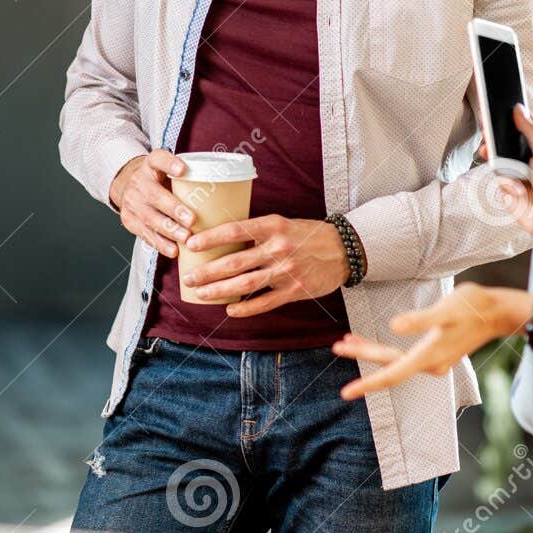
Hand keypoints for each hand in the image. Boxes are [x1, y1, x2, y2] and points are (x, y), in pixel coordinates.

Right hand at [109, 149, 194, 258]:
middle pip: (155, 195)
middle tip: (192, 220)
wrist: (128, 187)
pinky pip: (144, 233)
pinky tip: (173, 250)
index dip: (169, 164)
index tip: (183, 170)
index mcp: (151, 164)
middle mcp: (139, 181)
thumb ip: (188, 176)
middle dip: (174, 209)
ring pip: (149, 217)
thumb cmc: (159, 180)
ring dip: (169, 229)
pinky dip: (160, 243)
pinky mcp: (128, 219)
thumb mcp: (167, 169)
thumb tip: (228, 188)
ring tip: (186, 238)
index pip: (158, 159)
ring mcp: (131, 201)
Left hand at [180, 216, 347, 315]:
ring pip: (245, 284)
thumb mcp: (282, 223)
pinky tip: (229, 310)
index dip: (211, 238)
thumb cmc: (306, 234)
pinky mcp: (295, 291)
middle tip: (188, 277)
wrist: (343, 250)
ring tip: (201, 293)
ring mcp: (286, 271)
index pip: (234, 231)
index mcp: (272, 226)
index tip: (191, 244)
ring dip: (220, 290)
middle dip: (208, 271)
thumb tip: (222, 240)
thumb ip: (257, 232)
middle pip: (235, 262)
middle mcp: (278, 248)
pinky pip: (265, 302)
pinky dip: (245, 308)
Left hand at [332, 283, 531, 398]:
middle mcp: (431, 364)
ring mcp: (434, 361)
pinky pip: (403, 357)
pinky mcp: (436, 353)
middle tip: (336, 347)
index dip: (367, 384)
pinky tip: (374, 341)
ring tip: (347, 341)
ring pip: (394, 361)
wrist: (498, 311)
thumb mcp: (445, 309)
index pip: (392, 374)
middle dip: (361, 357)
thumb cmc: (473, 307)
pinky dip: (385, 350)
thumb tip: (393, 326)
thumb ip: (419, 320)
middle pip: (389, 366)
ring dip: (371, 352)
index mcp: (430, 356)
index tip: (346, 393)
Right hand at [492, 105, 532, 235]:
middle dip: (494, 134)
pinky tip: (517, 187)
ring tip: (487, 149)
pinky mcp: (507, 187)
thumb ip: (531, 129)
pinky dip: (505, 180)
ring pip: (496, 156)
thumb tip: (518, 109)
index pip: (522, 127)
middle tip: (486, 127)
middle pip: (504, 139)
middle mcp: (527, 157)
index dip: (510, 116)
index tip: (497, 105)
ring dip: (493, 154)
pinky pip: (498, 177)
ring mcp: (516, 172)